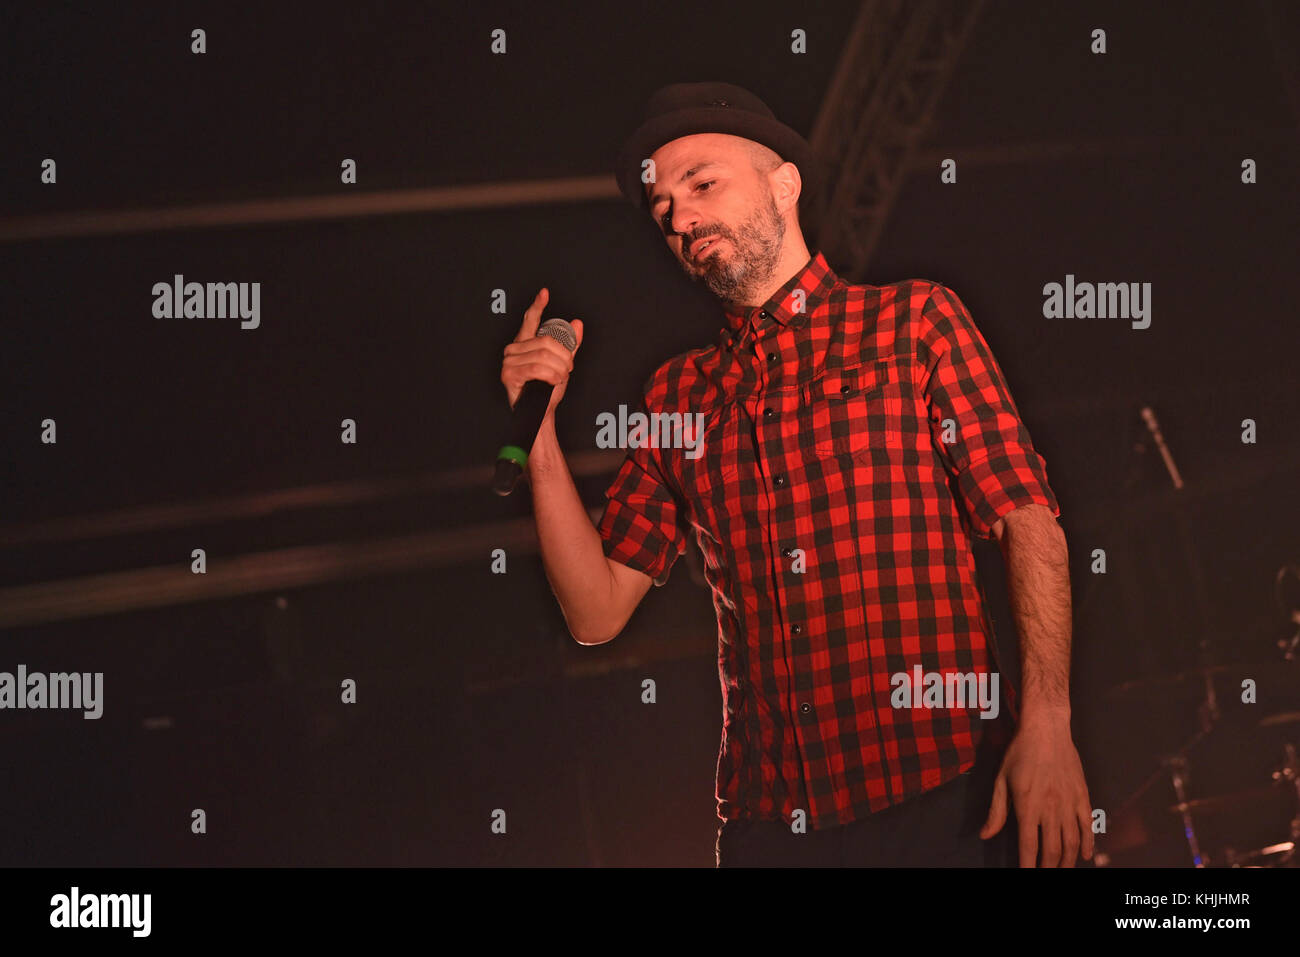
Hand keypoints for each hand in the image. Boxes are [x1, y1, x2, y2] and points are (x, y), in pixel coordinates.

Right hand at [500, 287, 583, 421]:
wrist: (539, 413)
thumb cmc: (546, 390)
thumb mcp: (562, 364)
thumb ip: (570, 344)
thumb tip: (577, 324)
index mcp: (525, 343)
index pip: (531, 319)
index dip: (538, 305)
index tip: (544, 293)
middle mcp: (514, 349)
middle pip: (547, 342)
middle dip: (564, 358)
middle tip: (566, 370)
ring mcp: (509, 361)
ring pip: (545, 356)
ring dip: (559, 370)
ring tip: (558, 378)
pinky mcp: (509, 374)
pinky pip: (537, 369)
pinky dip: (550, 376)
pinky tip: (551, 381)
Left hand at [980, 717, 1093, 866]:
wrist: (1046, 730)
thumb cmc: (1019, 753)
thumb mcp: (1000, 780)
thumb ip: (996, 811)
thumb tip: (985, 835)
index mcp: (1027, 806)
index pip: (1029, 846)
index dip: (1028, 866)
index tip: (1026, 875)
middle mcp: (1050, 808)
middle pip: (1052, 850)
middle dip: (1048, 868)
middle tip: (1044, 876)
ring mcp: (1069, 803)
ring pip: (1071, 842)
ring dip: (1067, 861)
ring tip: (1062, 870)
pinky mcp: (1083, 796)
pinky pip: (1088, 826)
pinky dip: (1088, 843)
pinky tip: (1085, 855)